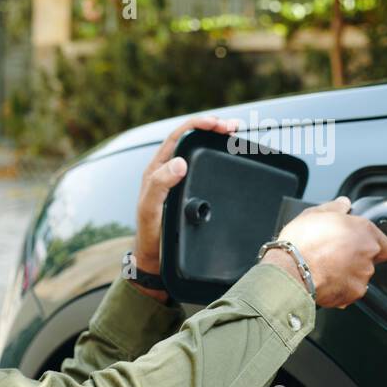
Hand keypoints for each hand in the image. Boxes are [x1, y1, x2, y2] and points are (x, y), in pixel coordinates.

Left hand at [133, 113, 239, 276]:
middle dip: (213, 128)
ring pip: (200, 152)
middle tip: (234, 127)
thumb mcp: (150, 210)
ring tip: (236, 135)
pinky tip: (232, 160)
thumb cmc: (150, 236)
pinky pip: (206, 170)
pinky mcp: (192, 193)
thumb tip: (180, 162)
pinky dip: (219, 159)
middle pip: (192, 139)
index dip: (198, 125)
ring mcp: (181, 182)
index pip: (179, 136)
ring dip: (218, 141)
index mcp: (157, 169)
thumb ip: (159, 185)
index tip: (218, 125)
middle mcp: (169, 171)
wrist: (156, 261)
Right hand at [269, 196, 386, 308]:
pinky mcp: (353, 294)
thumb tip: (343, 204)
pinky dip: (341, 289)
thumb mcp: (314, 214)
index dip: (372, 244)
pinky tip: (325, 280)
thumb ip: (335, 207)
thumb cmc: (301, 242)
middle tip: (336, 255)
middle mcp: (368, 253)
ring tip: (327, 268)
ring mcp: (362, 275)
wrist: (291, 270)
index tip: (359, 244)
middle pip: (371, 259)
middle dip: (357, 259)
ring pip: (361, 276)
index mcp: (363, 231)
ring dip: (349, 274)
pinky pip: (350, 292)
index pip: (385, 243)